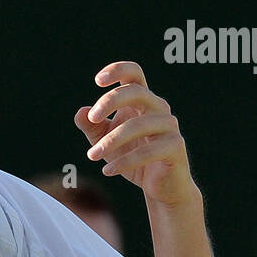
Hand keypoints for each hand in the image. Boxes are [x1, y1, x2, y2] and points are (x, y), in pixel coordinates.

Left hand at [75, 61, 198, 207]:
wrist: (160, 186)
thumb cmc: (131, 157)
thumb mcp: (105, 141)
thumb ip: (92, 127)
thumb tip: (81, 112)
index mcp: (142, 101)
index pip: (134, 74)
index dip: (118, 70)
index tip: (97, 81)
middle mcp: (159, 109)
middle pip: (136, 92)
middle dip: (110, 101)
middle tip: (92, 119)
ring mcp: (170, 127)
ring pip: (139, 124)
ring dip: (111, 140)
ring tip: (92, 155)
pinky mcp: (175, 148)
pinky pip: (148, 151)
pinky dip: (125, 161)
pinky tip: (107, 171)